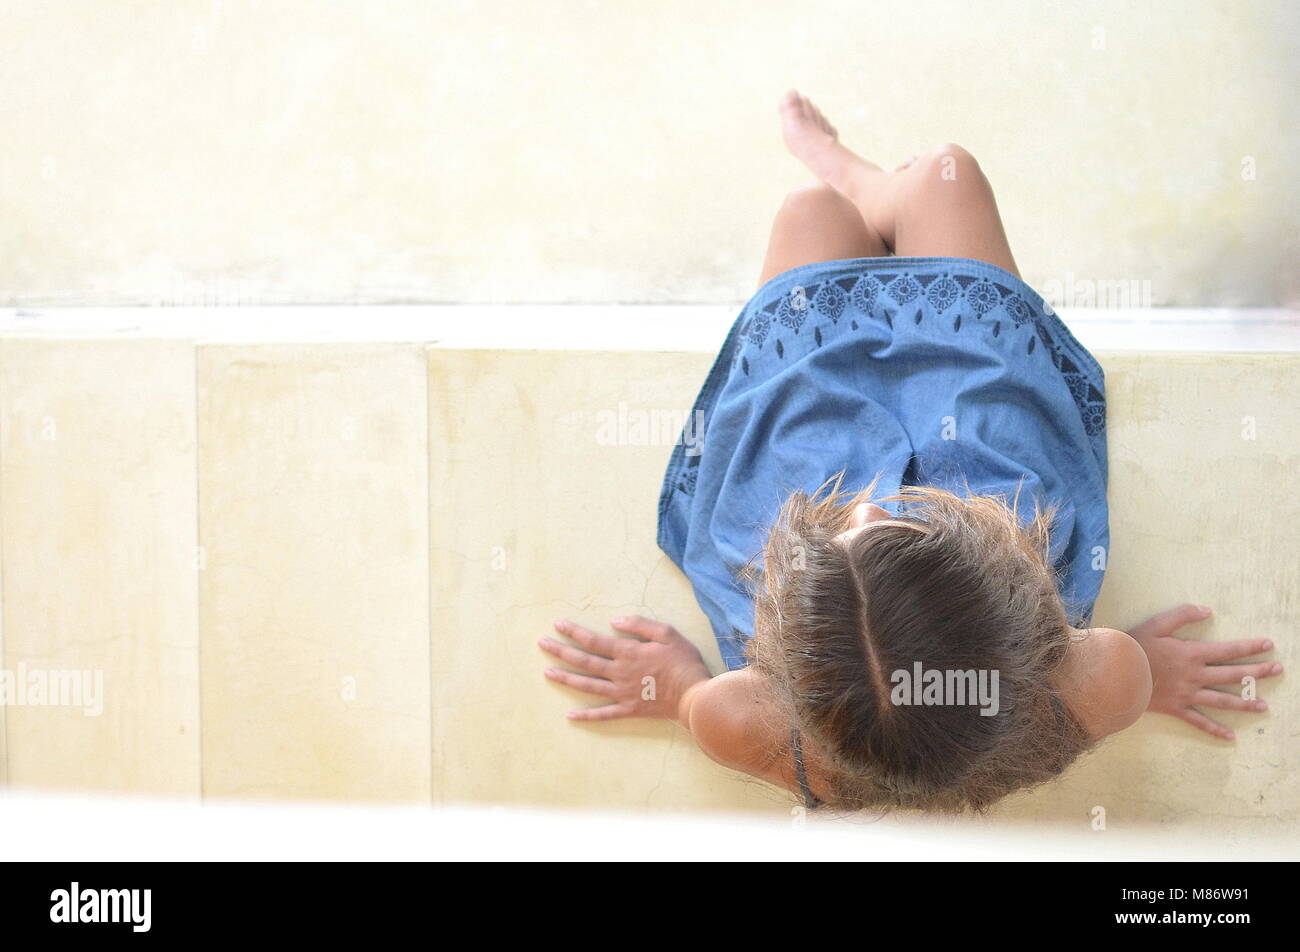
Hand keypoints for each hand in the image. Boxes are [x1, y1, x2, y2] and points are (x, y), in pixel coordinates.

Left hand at [540, 616, 711, 721]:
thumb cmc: (684, 663)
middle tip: (542, 644)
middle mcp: (619, 673)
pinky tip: (570, 716)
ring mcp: (622, 694)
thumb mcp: (667, 634)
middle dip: (561, 652)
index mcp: (628, 653)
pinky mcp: (629, 710)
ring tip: (547, 673)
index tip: (557, 625)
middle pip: (585, 662)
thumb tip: (614, 622)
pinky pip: (604, 714)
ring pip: (588, 686)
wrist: (695, 697)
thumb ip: (640, 626)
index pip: (594, 641)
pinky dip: (586, 716)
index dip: (574, 632)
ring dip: (566, 678)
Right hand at [1131, 603, 1282, 739]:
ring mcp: (1187, 694)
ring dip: (1245, 703)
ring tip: (1264, 706)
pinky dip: (1214, 730)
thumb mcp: (1155, 624)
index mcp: (1192, 653)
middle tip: (1278, 670)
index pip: (1228, 650)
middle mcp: (1195, 675)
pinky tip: (1230, 737)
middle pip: (1232, 675)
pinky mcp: (1176, 708)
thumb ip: (1182, 615)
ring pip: (1222, 700)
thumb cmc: (1133, 648)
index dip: (1249, 647)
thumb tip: (1207, 609)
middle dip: (1257, 672)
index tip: (1268, 645)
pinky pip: (1199, 721)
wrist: (1113, 674)